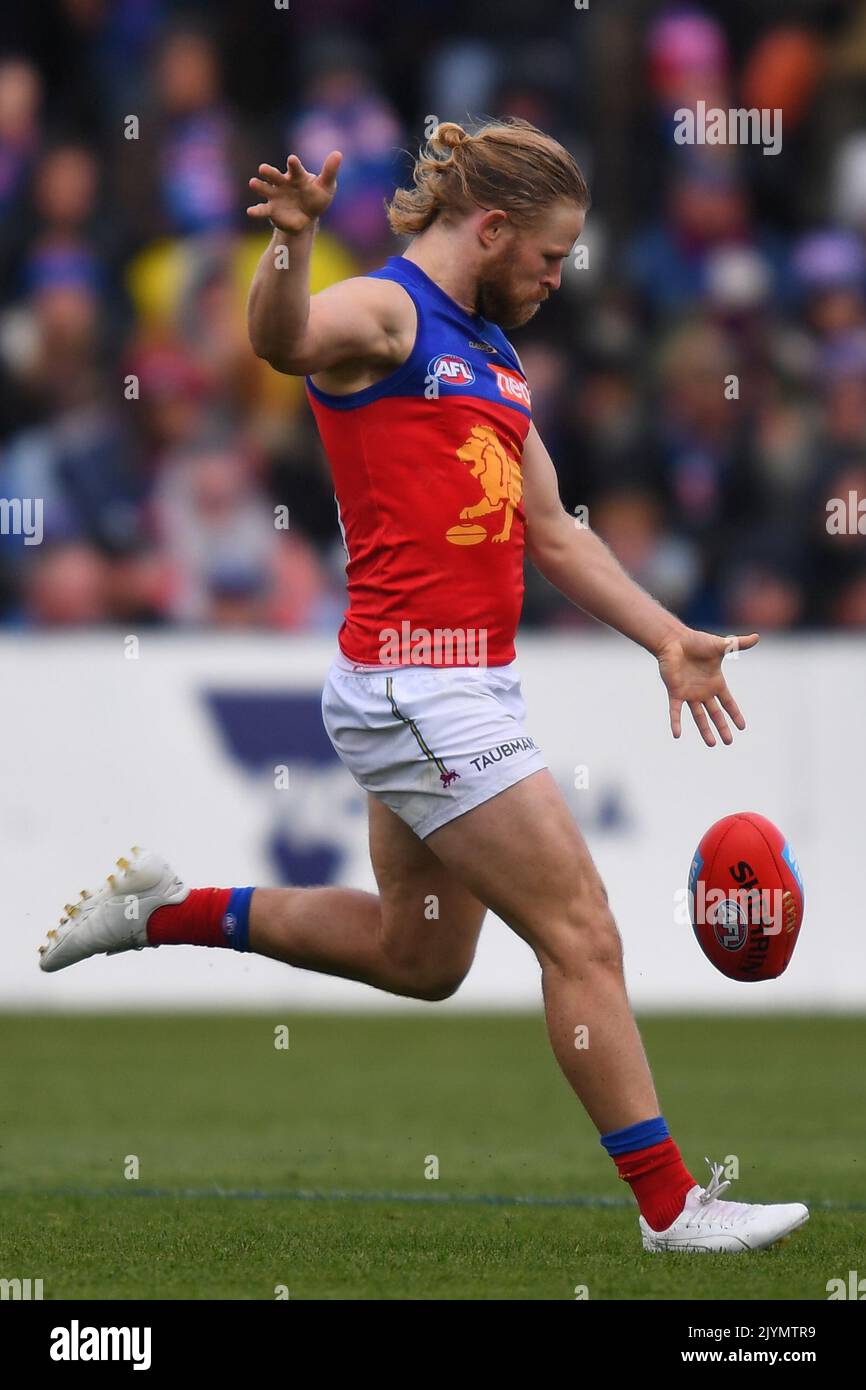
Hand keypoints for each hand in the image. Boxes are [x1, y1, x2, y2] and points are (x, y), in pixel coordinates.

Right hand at [246, 150, 341, 233]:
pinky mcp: (270, 209)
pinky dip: (256, 210)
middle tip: (263, 169)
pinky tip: (250, 212)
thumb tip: (338, 153)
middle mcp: (282, 183)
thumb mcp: (326, 186)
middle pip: (274, 175)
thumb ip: (329, 171)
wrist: (307, 218)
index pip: (295, 168)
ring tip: (253, 183)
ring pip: (265, 189)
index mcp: (296, 176)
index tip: (292, 159)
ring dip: (259, 186)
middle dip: (269, 172)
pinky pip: (262, 209)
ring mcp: (275, 195)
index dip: (293, 164)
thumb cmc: (316, 198)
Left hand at [657, 628, 758, 746]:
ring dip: (704, 730)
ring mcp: (689, 693)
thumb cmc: (696, 641)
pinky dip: (675, 722)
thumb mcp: (720, 645)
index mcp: (716, 682)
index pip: (728, 702)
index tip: (742, 727)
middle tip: (729, 742)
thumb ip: (738, 644)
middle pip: (715, 713)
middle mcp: (703, 691)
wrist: (674, 640)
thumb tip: (757, 637)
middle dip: (722, 728)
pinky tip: (676, 735)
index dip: (735, 714)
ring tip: (712, 744)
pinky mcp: (675, 692)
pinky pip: (675, 711)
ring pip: (698, 716)